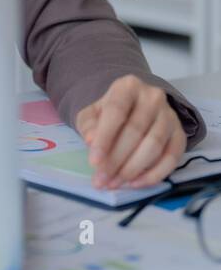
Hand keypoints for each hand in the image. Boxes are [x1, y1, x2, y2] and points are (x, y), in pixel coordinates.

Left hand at [75, 75, 186, 190]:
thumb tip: (92, 141)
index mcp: (128, 86)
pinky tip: (135, 184)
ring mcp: (170, 115)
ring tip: (114, 183)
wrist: (134, 109)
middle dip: (116, 160)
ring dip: (133, 170)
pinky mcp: (180, 135)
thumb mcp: (92, 114)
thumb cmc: (111, 112)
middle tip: (102, 180)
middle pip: (135, 131)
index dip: (105, 138)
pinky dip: (154, 175)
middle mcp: (153, 97)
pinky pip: (171, 158)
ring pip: (154, 146)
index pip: (116, 111)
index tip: (94, 162)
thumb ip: (89, 126)